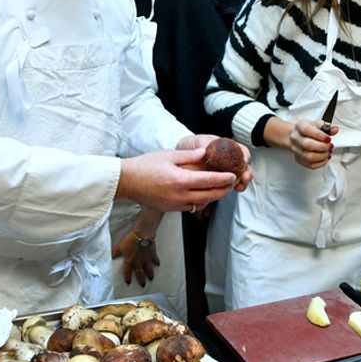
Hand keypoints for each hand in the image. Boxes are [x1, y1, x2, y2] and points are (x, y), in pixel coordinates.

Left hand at [111, 232, 159, 286]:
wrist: (142, 234)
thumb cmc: (130, 240)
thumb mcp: (120, 246)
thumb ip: (115, 252)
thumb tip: (110, 256)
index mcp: (129, 261)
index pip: (127, 272)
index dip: (127, 277)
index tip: (128, 282)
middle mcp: (138, 262)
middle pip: (140, 274)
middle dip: (141, 280)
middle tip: (143, 284)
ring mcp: (146, 259)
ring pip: (149, 269)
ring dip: (150, 274)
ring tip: (151, 278)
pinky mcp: (152, 255)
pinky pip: (155, 260)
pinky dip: (156, 262)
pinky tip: (157, 264)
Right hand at [118, 148, 238, 211]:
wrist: (127, 181)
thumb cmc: (146, 165)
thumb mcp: (168, 155)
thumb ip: (189, 155)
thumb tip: (206, 152)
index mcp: (181, 180)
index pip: (209, 180)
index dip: (224, 179)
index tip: (233, 175)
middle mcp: (180, 195)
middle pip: (210, 195)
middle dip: (223, 190)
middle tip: (232, 183)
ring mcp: (175, 204)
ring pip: (202, 203)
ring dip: (213, 197)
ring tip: (220, 188)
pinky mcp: (171, 209)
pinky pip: (191, 207)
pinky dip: (200, 201)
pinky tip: (203, 194)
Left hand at [175, 134, 253, 189]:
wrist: (177, 159)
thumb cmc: (188, 148)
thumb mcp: (195, 142)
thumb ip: (203, 144)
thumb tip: (207, 150)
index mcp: (225, 147)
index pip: (241, 150)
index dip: (245, 155)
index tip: (244, 160)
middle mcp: (227, 160)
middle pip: (243, 166)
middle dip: (246, 173)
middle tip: (244, 178)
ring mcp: (223, 172)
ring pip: (238, 178)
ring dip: (241, 183)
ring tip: (239, 187)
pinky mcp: (216, 183)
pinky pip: (226, 187)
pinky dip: (228, 189)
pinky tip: (227, 191)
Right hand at [289, 119, 335, 168]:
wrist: (299, 136)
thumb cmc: (308, 130)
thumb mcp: (317, 124)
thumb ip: (327, 126)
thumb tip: (334, 129)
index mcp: (300, 127)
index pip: (306, 130)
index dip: (319, 135)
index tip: (328, 138)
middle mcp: (296, 138)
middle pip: (307, 145)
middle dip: (322, 146)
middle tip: (329, 145)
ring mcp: (296, 150)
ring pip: (309, 157)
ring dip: (323, 155)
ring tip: (328, 152)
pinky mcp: (299, 159)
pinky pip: (311, 165)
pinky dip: (321, 162)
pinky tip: (325, 157)